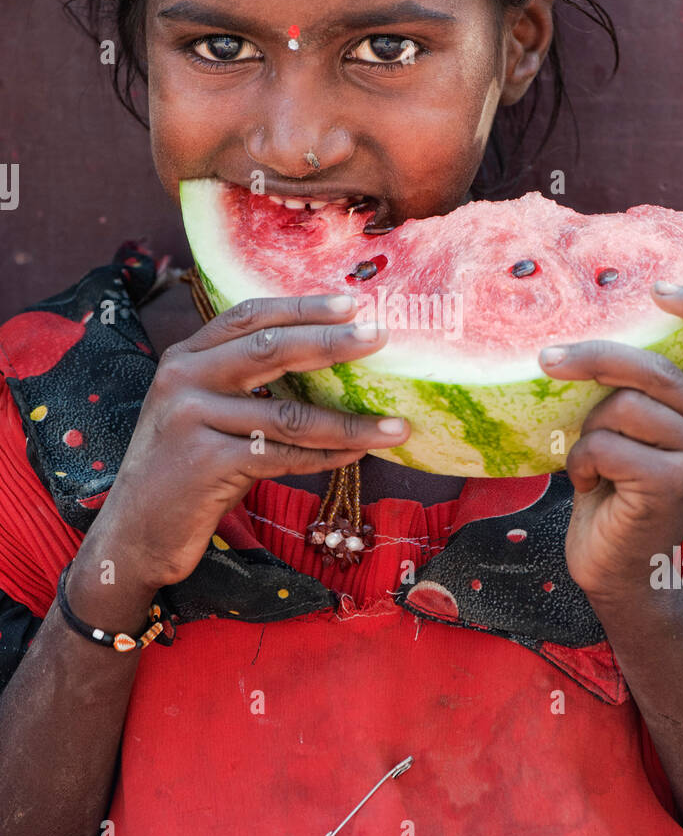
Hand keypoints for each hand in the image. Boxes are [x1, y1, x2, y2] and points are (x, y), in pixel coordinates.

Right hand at [76, 294, 408, 595]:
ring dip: (350, 422)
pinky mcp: (205, 464)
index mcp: (185, 357)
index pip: (249, 316)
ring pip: (289, 415)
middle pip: (271, 349)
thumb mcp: (202, 413)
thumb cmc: (183, 470)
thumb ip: (244, 385)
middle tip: (382, 336)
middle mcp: (183, 379)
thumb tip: (329, 368)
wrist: (134, 533)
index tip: (352, 302)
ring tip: (396, 425)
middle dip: (333, 341)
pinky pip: (283, 456)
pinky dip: (326, 456)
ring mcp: (190, 420)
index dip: (302, 306)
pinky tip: (357, 454)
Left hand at [538, 283, 682, 601]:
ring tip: (592, 462)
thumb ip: (632, 388)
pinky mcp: (674, 482)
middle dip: (592, 359)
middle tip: (548, 359)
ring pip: (621, 406)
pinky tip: (590, 484)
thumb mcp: (630, 430)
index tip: (658, 289)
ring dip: (587, 431)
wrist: (617, 568)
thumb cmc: (614, 490)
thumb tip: (581, 333)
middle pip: (652, 367)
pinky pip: (605, 443)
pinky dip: (581, 461)